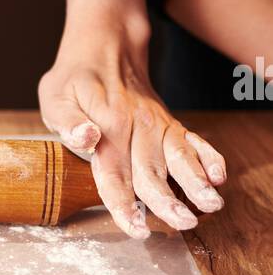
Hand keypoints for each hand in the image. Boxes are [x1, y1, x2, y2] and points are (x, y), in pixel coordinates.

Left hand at [38, 13, 225, 237]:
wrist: (104, 45)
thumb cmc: (74, 79)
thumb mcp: (55, 96)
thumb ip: (67, 121)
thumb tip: (85, 137)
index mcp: (107, 126)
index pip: (115, 174)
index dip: (124, 205)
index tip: (136, 228)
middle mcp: (137, 126)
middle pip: (152, 171)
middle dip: (168, 201)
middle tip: (183, 224)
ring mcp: (157, 124)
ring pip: (179, 157)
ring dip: (196, 182)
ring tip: (210, 205)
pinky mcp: (169, 122)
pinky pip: (193, 140)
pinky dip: (209, 156)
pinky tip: (219, 175)